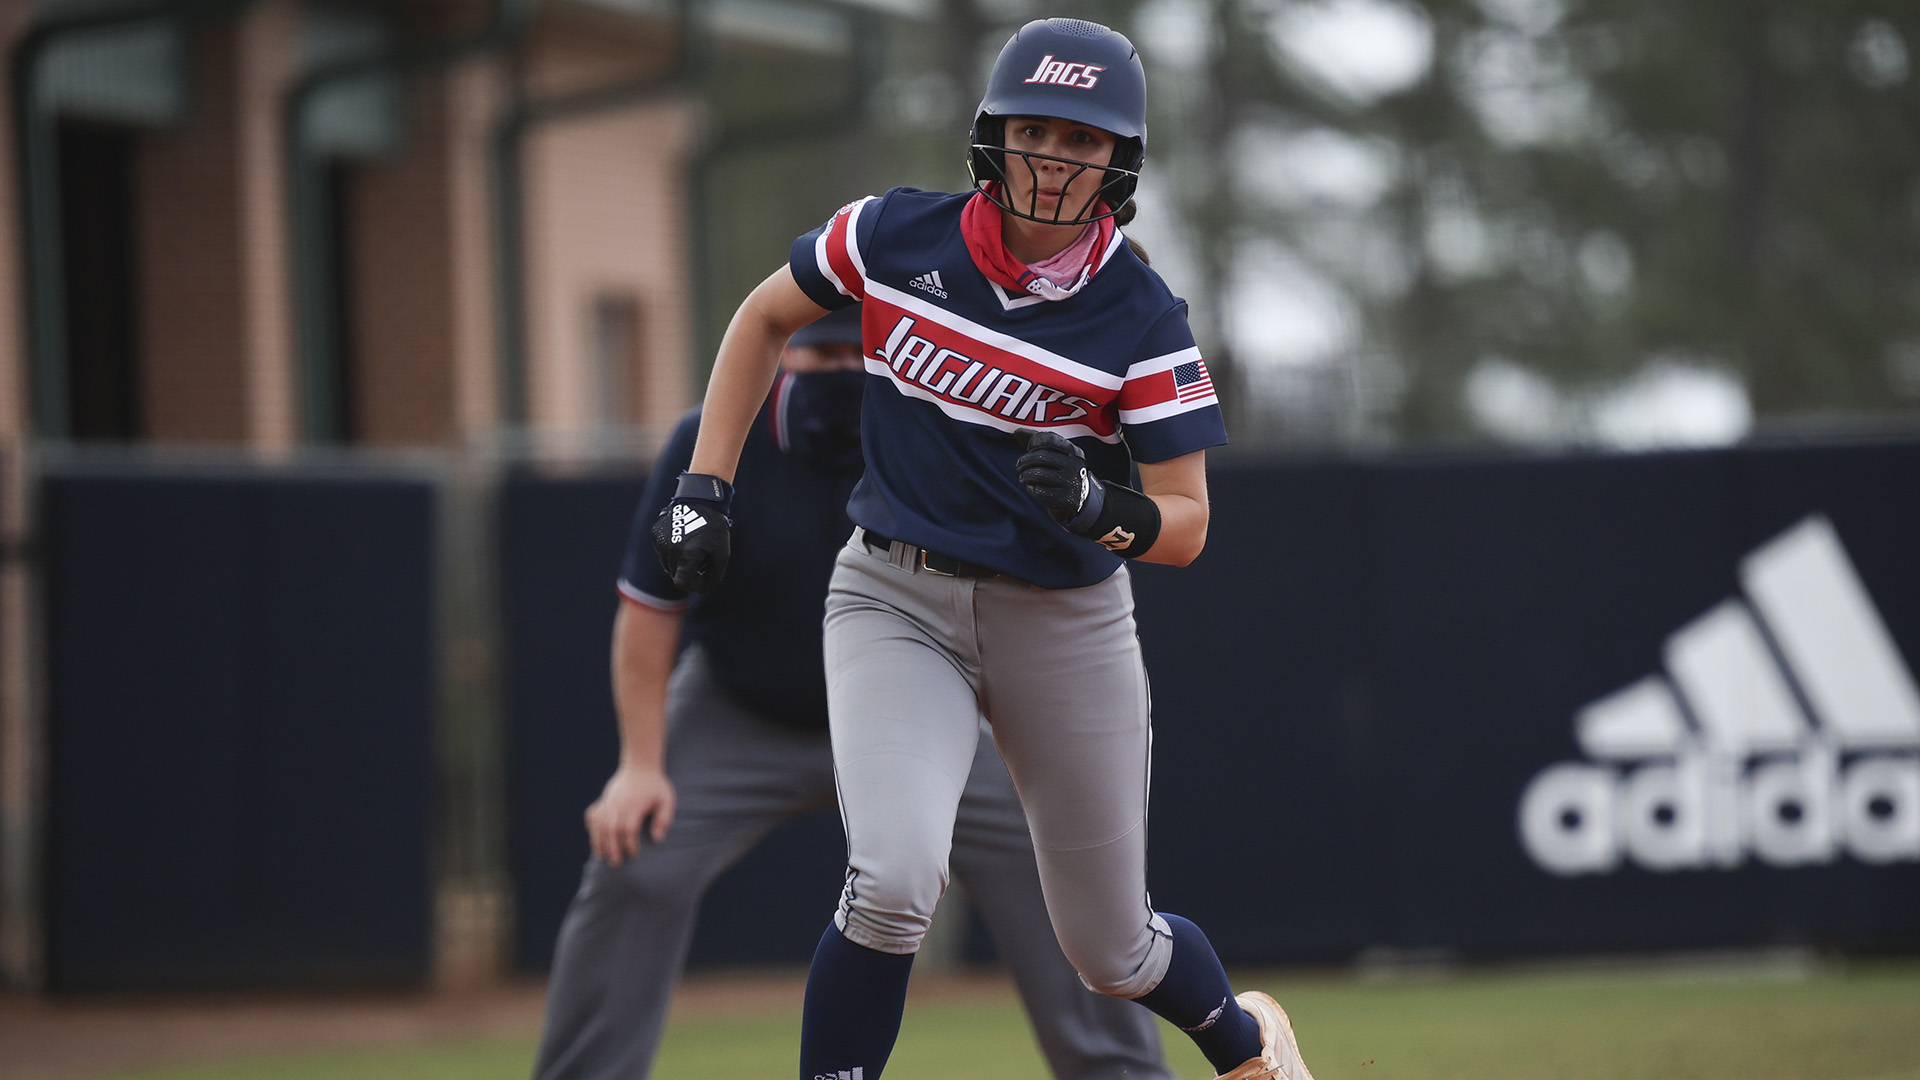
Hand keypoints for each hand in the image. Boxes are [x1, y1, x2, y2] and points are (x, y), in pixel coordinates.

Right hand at [585, 764, 676, 865]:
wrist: (640, 766)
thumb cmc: (655, 786)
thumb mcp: (666, 800)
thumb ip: (664, 819)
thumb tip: (658, 839)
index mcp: (635, 805)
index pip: (628, 828)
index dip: (629, 844)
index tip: (634, 854)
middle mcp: (619, 804)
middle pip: (611, 829)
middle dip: (612, 848)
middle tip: (616, 863)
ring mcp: (608, 801)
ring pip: (599, 824)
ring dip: (599, 842)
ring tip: (602, 857)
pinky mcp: (603, 800)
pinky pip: (592, 815)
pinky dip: (592, 828)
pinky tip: (595, 839)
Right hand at [650, 473, 733, 593]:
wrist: (701, 501)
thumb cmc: (715, 529)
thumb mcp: (722, 555)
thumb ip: (713, 577)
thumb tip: (699, 592)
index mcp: (687, 555)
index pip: (683, 583)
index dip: (694, 584)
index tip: (704, 575)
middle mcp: (670, 550)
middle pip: (676, 574)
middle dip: (690, 571)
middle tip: (702, 557)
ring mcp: (660, 542)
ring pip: (668, 565)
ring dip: (681, 562)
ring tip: (694, 546)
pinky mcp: (655, 535)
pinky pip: (663, 553)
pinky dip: (673, 551)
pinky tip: (683, 538)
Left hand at [1016, 430, 1103, 530]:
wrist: (1078, 498)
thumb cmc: (1060, 470)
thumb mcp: (1056, 454)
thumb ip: (1037, 440)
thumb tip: (1018, 431)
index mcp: (1074, 451)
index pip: (1050, 439)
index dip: (1034, 442)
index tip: (1028, 448)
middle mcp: (1075, 465)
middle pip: (1042, 456)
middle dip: (1024, 460)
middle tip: (1018, 465)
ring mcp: (1071, 482)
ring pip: (1038, 474)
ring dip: (1025, 475)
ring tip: (1022, 477)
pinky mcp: (1066, 498)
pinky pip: (1039, 491)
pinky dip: (1031, 488)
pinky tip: (1031, 487)